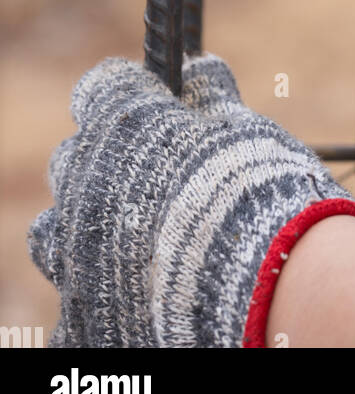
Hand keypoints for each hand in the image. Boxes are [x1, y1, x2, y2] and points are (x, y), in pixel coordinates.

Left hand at [29, 55, 354, 347]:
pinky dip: (100, 301)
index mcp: (117, 124)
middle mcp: (81, 185)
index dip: (133, 95)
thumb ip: (211, 95)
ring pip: (55, 231)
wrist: (259, 286)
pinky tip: (139, 302)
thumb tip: (199, 68)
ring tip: (138, 242)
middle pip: (74, 158)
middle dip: (109, 163)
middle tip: (157, 179)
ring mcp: (73, 258)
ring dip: (88, 228)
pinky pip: (75, 308)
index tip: (160, 105)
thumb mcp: (242, 127)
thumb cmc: (253, 192)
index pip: (101, 89)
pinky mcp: (79, 324)